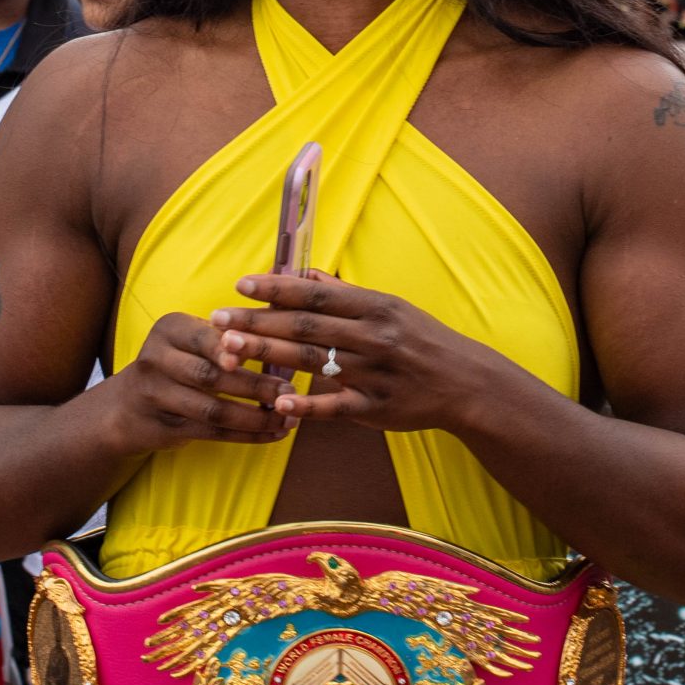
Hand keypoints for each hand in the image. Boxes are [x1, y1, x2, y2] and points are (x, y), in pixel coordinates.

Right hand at [98, 311, 294, 455]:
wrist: (126, 407)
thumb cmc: (179, 363)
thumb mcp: (193, 338)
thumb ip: (230, 330)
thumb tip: (285, 318)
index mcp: (169, 329)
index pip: (205, 336)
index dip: (234, 347)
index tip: (270, 353)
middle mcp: (156, 359)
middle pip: (210, 376)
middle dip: (256, 386)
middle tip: (291, 391)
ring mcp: (156, 396)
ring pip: (212, 410)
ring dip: (255, 417)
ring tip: (288, 418)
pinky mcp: (163, 428)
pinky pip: (211, 433)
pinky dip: (245, 435)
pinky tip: (272, 434)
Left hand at [211, 271, 497, 436]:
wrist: (466, 383)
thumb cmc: (423, 340)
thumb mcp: (391, 307)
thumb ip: (346, 294)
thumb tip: (306, 277)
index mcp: (374, 306)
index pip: (316, 295)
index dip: (276, 288)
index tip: (241, 284)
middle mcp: (373, 336)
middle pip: (305, 327)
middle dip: (257, 322)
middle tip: (218, 320)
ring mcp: (374, 373)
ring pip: (312, 362)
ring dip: (268, 357)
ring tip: (230, 352)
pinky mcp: (377, 408)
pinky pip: (336, 407)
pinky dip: (307, 405)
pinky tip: (277, 403)